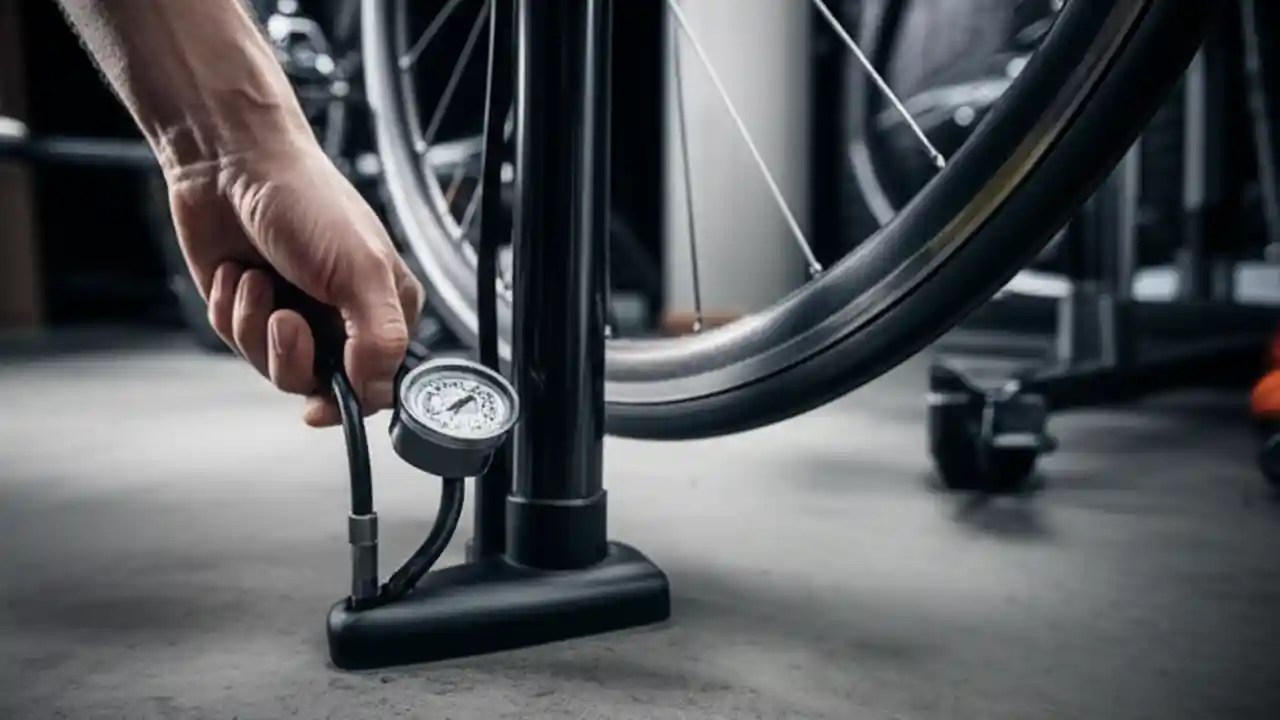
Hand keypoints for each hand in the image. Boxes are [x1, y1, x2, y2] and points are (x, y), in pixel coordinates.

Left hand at [166, 139, 423, 425]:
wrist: (232, 162)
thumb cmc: (307, 201)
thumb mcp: (361, 272)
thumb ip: (379, 339)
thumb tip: (374, 392)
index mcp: (386, 309)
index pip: (380, 384)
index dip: (350, 397)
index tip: (324, 401)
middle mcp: (342, 319)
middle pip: (321, 385)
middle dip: (292, 355)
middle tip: (286, 317)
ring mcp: (295, 316)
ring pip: (274, 368)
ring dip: (255, 327)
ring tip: (258, 279)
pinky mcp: (251, 312)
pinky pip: (238, 343)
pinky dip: (232, 311)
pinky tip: (239, 273)